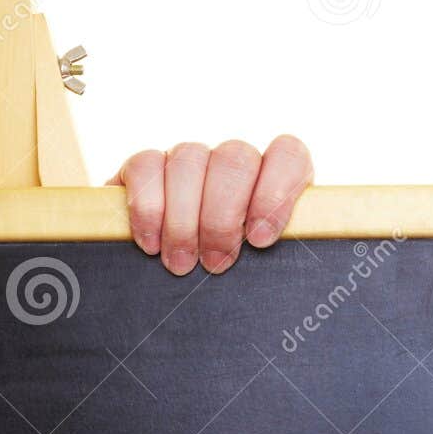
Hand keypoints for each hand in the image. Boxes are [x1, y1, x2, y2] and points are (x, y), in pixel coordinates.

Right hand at [107, 135, 314, 274]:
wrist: (176, 278)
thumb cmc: (234, 271)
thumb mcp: (262, 263)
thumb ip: (273, 249)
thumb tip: (268, 249)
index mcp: (275, 176)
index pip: (288, 155)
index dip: (274, 193)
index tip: (260, 239)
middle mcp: (234, 160)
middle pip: (234, 159)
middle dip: (222, 218)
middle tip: (215, 264)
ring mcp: (191, 158)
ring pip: (189, 161)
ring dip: (183, 220)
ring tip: (182, 263)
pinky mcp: (148, 166)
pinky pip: (144, 166)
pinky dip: (147, 209)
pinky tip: (151, 244)